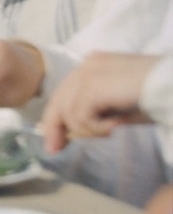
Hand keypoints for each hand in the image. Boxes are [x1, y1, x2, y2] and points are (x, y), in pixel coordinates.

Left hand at [39, 51, 157, 153]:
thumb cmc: (158, 99)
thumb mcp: (121, 107)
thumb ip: (97, 112)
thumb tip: (72, 132)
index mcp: (95, 65)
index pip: (65, 93)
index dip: (56, 118)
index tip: (55, 141)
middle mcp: (88, 65)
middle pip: (58, 101)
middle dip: (56, 128)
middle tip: (55, 149)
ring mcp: (89, 73)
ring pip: (68, 112)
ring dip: (90, 130)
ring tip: (113, 129)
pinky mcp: (93, 86)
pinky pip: (80, 117)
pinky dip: (97, 128)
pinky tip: (116, 125)